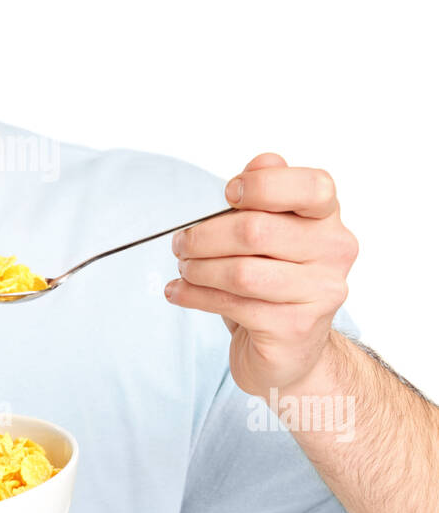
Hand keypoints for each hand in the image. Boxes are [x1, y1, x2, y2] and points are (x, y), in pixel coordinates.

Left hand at [165, 152, 358, 396]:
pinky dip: (194, 296)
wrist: (291, 351)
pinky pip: (232, 304)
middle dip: (204, 235)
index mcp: (327, 218)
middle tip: (182, 243)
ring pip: (241, 272)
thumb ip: (267, 194)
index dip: (264, 186)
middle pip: (256, 230)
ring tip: (184, 268)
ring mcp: (320, 293)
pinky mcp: (295, 328)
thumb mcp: (269, 232)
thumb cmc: (274, 282)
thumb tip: (263, 161)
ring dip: (198, 268)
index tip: (230, 195)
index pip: (312, 186)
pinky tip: (179, 292)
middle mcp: (334, 252)